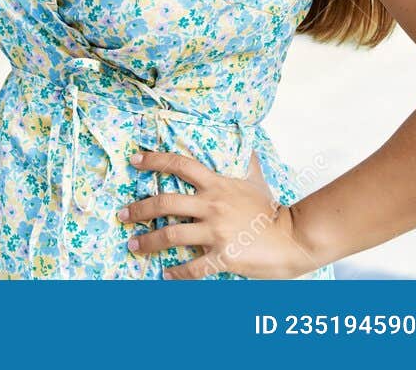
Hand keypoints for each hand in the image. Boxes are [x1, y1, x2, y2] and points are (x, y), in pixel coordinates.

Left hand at [120, 149, 316, 278]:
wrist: (294, 238)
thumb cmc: (271, 210)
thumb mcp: (255, 180)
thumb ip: (244, 163)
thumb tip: (243, 142)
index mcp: (217, 184)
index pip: (180, 165)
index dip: (155, 160)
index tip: (135, 160)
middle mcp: (212, 205)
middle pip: (165, 202)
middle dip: (138, 209)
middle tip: (122, 215)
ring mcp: (216, 231)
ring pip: (171, 235)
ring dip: (148, 241)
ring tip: (133, 245)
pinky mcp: (224, 256)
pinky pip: (193, 267)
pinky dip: (177, 273)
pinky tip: (166, 274)